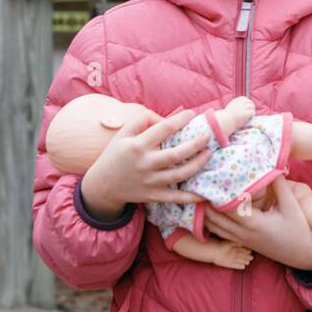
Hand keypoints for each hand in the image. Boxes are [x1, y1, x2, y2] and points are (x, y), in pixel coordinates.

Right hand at [81, 108, 213, 217]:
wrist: (103, 185)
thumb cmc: (115, 155)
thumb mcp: (123, 133)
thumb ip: (143, 120)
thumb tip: (165, 118)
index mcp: (137, 146)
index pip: (163, 129)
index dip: (179, 120)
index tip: (191, 113)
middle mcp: (145, 164)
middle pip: (176, 154)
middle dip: (195, 144)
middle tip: (208, 136)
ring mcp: (150, 182)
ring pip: (179, 174)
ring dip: (198, 164)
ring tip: (209, 153)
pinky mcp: (153, 196)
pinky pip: (175, 198)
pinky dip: (191, 197)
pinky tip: (204, 193)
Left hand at [202, 179, 311, 271]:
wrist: (303, 254)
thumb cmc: (299, 229)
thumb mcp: (291, 205)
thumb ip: (278, 185)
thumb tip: (269, 163)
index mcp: (254, 224)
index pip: (227, 208)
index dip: (217, 194)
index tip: (210, 178)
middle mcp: (243, 234)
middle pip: (214, 218)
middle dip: (205, 201)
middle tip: (199, 183)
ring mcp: (241, 240)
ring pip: (214, 226)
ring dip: (205, 211)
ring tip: (199, 194)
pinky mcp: (242, 242)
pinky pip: (219, 232)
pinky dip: (211, 221)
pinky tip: (206, 209)